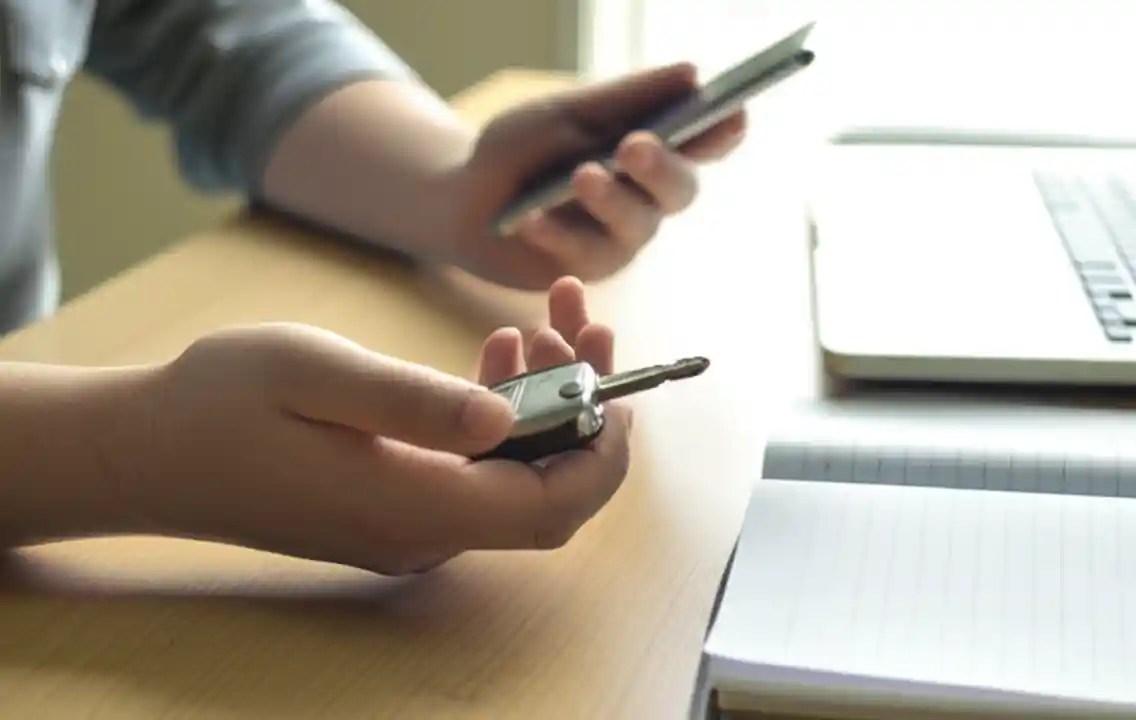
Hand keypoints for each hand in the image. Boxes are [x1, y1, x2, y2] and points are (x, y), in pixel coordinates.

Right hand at [132, 277, 629, 574]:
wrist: (144, 453)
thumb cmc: (217, 402)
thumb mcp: (315, 372)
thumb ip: (414, 399)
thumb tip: (505, 416)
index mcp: (410, 505)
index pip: (548, 504)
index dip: (603, 455)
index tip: (625, 389)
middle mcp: (419, 532)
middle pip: (541, 492)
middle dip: (582, 413)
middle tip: (588, 328)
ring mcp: (403, 528)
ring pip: (509, 479)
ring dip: (540, 409)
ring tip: (538, 328)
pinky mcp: (388, 511)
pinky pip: (471, 474)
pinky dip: (496, 421)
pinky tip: (491, 361)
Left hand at [443, 63, 745, 287]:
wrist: (464, 201)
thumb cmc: (522, 151)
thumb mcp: (566, 113)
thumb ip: (627, 98)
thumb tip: (694, 73)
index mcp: (652, 152)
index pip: (702, 143)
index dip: (723, 133)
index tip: (733, 114)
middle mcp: (647, 199)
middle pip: (679, 189)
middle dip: (662, 167)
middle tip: (634, 146)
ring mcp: (620, 238)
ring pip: (636, 225)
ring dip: (610, 199)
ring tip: (581, 176)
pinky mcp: (586, 270)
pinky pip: (582, 254)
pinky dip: (555, 231)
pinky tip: (531, 218)